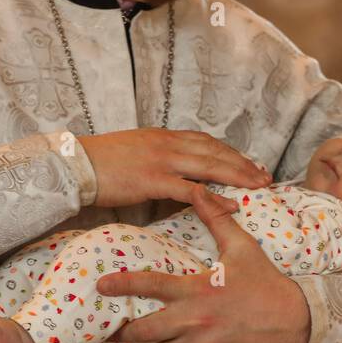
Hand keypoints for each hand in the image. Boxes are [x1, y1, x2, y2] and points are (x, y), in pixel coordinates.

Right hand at [78, 128, 269, 207]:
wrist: (76, 164)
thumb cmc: (101, 163)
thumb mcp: (135, 153)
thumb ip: (157, 160)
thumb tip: (172, 174)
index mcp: (163, 137)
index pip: (206, 141)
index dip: (230, 152)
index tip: (249, 162)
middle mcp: (167, 144)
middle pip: (215, 151)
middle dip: (243, 163)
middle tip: (265, 176)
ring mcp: (162, 160)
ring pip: (209, 166)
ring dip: (237, 176)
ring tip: (258, 187)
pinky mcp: (153, 180)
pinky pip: (191, 190)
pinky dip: (214, 198)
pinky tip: (232, 205)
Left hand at [95, 185, 311, 342]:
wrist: (295, 319)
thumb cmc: (267, 282)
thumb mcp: (242, 247)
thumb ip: (216, 220)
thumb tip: (199, 191)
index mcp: (197, 289)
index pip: (151, 285)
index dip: (122, 284)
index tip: (100, 286)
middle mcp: (195, 320)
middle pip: (145, 330)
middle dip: (120, 333)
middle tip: (102, 333)